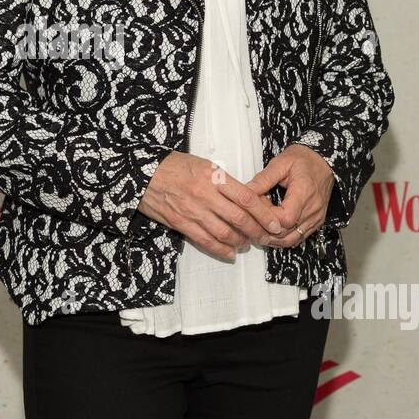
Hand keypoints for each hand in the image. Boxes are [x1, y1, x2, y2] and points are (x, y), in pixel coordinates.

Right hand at [136, 152, 289, 262]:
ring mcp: (193, 210)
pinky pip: (205, 241)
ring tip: (247, 244)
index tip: (275, 223)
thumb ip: (223, 180)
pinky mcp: (180, 223)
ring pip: (224, 233)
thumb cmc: (175, 165)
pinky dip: (220, 250)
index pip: (246, 198)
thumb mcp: (203, 164)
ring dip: (240, 242)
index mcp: (214, 176)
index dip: (264, 214)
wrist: (142, 173)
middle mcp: (206, 194)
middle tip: (267, 238)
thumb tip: (244, 198)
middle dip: (257, 232)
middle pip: (239, 218)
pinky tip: (230, 254)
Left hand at [243, 144, 334, 245]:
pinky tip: (270, 229)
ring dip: (272, 237)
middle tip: (254, 216)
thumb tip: (245, 191)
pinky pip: (298, 237)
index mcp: (304, 192)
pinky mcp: (316, 222)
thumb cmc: (304, 159)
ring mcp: (316, 218)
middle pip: (286, 232)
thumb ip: (263, 179)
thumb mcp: (280, 163)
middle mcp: (313, 209)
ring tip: (258, 226)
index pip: (286, 218)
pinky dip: (282, 237)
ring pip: (291, 239)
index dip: (267, 217)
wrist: (323, 161)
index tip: (257, 207)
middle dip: (265, 228)